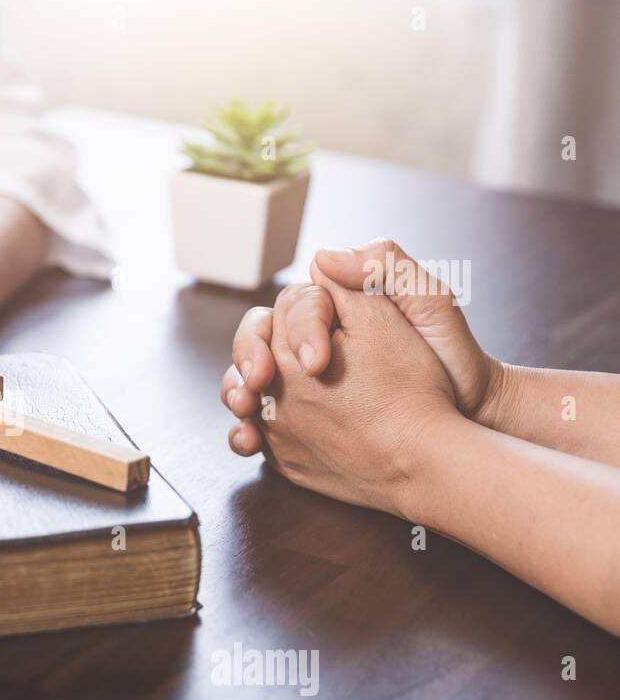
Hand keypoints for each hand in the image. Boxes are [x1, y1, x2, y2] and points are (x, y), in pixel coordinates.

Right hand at [221, 279, 457, 516]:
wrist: (464, 416)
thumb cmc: (452, 357)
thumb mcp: (430, 302)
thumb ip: (386, 266)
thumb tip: (322, 258)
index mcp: (338, 307)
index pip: (293, 303)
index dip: (293, 327)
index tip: (317, 361)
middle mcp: (311, 340)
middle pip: (257, 337)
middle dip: (247, 356)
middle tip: (258, 383)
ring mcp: (299, 382)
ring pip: (247, 377)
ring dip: (235, 390)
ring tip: (245, 410)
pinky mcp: (297, 418)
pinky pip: (260, 418)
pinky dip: (245, 430)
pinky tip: (249, 441)